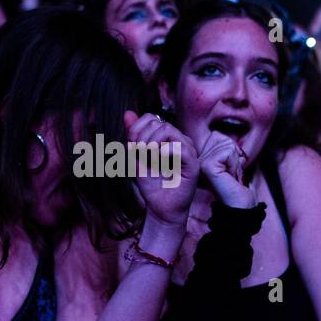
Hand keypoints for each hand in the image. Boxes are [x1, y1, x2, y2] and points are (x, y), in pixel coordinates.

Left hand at [124, 111, 198, 226]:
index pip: (150, 118)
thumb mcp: (136, 157)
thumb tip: (127, 113)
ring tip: (148, 159)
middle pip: (157, 122)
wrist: (160, 207)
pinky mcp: (193, 163)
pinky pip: (177, 147)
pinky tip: (158, 163)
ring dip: (150, 144)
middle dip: (141, 139)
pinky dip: (162, 153)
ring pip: (167, 130)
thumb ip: (133, 135)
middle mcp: (179, 140)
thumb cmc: (151, 184)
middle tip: (139, 156)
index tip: (132, 148)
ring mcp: (187, 150)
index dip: (136, 130)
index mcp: (167, 137)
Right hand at [197, 131, 254, 207]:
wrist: (239, 204)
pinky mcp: (206, 166)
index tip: (228, 168)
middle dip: (233, 155)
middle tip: (230, 173)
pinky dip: (234, 163)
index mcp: (199, 157)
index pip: (216, 135)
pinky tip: (229, 176)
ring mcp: (199, 163)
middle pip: (221, 138)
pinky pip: (227, 152)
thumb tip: (216, 132)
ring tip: (230, 175)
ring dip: (235, 161)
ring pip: (226, 145)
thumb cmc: (237, 184)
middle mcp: (196, 160)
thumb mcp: (229, 159)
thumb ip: (222, 145)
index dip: (230, 149)